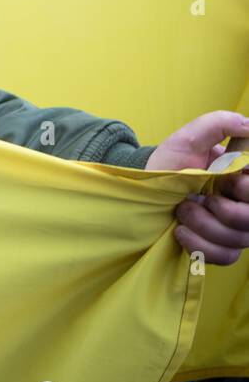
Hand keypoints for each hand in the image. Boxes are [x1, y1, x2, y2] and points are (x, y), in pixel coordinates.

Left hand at [147, 111, 248, 264]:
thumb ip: (217, 124)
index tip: (227, 180)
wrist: (143, 192)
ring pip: (240, 239)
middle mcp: (244, 205)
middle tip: (197, 198)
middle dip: (224, 211)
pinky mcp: (220, 248)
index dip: (246, 188)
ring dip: (204, 226)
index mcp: (243, 179)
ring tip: (181, 211)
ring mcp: (234, 229)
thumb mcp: (187, 138)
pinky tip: (181, 232)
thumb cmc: (168, 164)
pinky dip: (200, 246)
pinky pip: (226, 257)